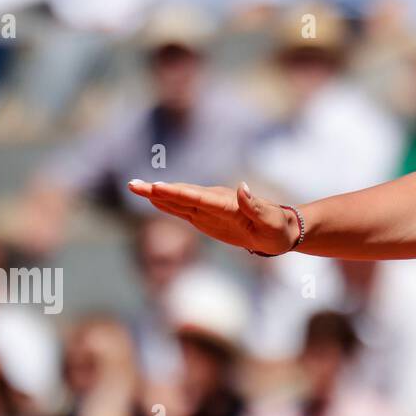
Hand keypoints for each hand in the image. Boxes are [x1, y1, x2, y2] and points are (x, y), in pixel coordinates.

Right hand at [126, 179, 296, 255]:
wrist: (281, 231)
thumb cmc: (278, 229)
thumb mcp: (271, 222)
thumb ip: (256, 207)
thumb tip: (242, 187)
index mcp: (229, 204)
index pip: (199, 197)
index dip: (177, 193)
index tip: (157, 187)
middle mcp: (215, 201)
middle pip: (182, 194)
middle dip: (158, 190)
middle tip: (133, 184)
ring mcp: (209, 208)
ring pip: (179, 199)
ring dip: (157, 194)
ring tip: (134, 186)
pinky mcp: (206, 216)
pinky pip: (183, 209)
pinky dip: (167, 203)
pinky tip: (153, 198)